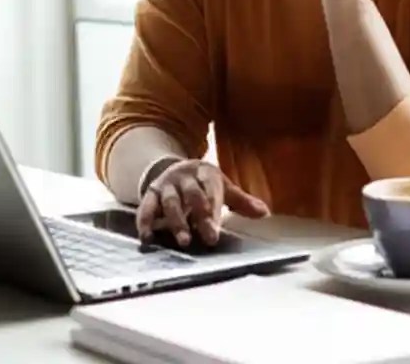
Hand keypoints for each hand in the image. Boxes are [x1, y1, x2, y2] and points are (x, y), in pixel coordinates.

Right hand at [135, 159, 269, 247]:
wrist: (171, 168)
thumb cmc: (202, 183)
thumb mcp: (222, 187)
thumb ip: (241, 202)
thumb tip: (265, 213)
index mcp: (205, 172)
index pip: (211, 189)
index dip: (215, 209)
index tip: (217, 230)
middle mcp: (184, 176)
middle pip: (192, 195)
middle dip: (200, 216)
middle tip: (208, 237)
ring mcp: (165, 185)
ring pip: (170, 202)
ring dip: (176, 221)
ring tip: (184, 241)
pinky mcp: (150, 194)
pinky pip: (145, 207)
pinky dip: (144, 221)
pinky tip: (147, 237)